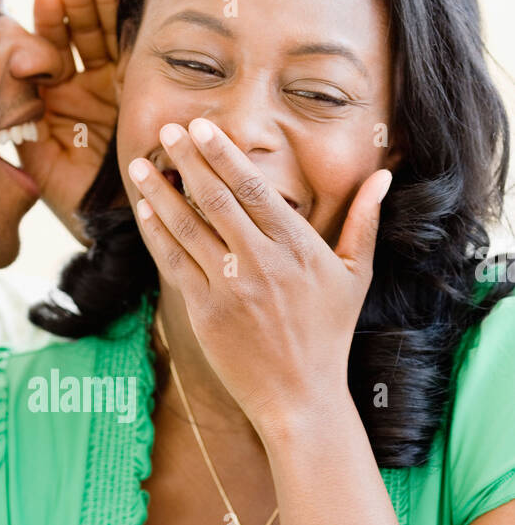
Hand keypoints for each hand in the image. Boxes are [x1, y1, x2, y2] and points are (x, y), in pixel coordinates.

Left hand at [20, 0, 119, 241]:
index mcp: (53, 100)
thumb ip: (23, 130)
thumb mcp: (41, 167)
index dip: (47, 21)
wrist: (121, 231)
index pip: (47, 50)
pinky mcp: (145, 93)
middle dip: (74, 3)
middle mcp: (83, 87)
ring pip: (106, 35)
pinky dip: (132, 22)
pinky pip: (138, 52)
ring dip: (100, 2)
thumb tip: (7, 89)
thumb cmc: (78, 203)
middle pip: (77, 34)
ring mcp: (115, 87)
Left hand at [128, 118, 392, 437]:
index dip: (224, 155)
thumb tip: (383, 177)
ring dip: (161, 193)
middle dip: (188, 160)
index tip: (202, 128)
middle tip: (167, 129)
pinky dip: (158, 233)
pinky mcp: (205, 312)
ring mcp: (229, 288)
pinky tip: (145, 210)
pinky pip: (174, 263)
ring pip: (188, 228)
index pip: (254, 189)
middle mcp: (261, 263)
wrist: (300, 397)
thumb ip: (364, 222)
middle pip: (216, 199)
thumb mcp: (356, 276)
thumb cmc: (328, 335)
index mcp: (297, 247)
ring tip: (142, 166)